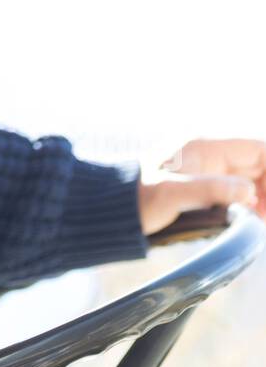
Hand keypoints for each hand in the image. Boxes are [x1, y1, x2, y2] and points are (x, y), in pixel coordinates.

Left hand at [137, 137, 265, 235]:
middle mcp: (210, 155)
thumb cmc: (140, 197)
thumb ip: (212, 189)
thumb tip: (249, 192)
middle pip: (257, 164)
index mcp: (206, 147)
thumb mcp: (174, 193)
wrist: (115, 206)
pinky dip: (249, 202)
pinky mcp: (202, 186)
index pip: (257, 149)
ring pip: (249, 178)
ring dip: (261, 197)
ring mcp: (207, 170)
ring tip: (263, 219)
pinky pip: (236, 189)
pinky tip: (252, 218)